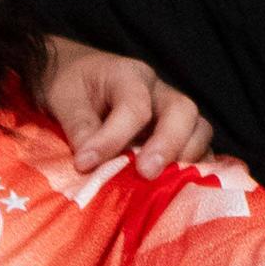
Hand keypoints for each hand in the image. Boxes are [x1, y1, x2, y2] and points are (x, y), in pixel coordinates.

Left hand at [39, 37, 214, 176]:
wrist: (78, 77)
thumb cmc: (72, 85)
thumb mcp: (64, 97)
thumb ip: (78, 126)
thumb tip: (89, 162)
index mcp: (129, 75)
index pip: (133, 106)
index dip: (112, 138)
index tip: (85, 164)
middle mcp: (159, 92)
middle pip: (182, 112)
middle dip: (168, 145)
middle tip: (146, 173)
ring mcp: (172, 115)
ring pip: (199, 131)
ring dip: (186, 160)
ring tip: (161, 185)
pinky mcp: (179, 137)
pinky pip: (200, 152)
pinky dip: (194, 171)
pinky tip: (174, 190)